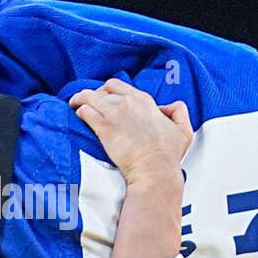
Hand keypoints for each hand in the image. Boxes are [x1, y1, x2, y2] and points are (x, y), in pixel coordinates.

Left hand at [70, 79, 192, 186]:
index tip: (104, 99)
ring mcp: (115, 114)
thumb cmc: (168, 155)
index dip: (108, 91)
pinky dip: (79, 112)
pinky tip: (77, 117)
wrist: (155, 171)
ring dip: (80, 100)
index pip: (119, 86)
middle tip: (89, 103)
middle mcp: (129, 103)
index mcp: (145, 101)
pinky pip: (85, 112)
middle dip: (94, 93)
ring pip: (89, 97)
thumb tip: (171, 106)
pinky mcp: (105, 128)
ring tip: (74, 106)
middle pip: (103, 88)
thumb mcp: (183, 131)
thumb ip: (179, 113)